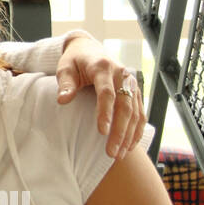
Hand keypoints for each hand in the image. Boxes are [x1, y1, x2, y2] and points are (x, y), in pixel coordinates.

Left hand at [55, 35, 146, 159]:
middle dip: (120, 131)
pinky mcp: (135, 91)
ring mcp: (131, 83)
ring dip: (129, 135)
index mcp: (102, 68)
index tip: (102, 132)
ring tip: (120, 155)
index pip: (106, 93)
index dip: (105, 112)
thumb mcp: (65, 68)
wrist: (88, 49)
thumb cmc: (74, 61)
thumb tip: (62, 100)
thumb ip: (65, 84)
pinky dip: (137, 130)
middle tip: (112, 153)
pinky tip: (130, 146)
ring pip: (135, 112)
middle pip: (125, 106)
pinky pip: (140, 112)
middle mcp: (122, 74)